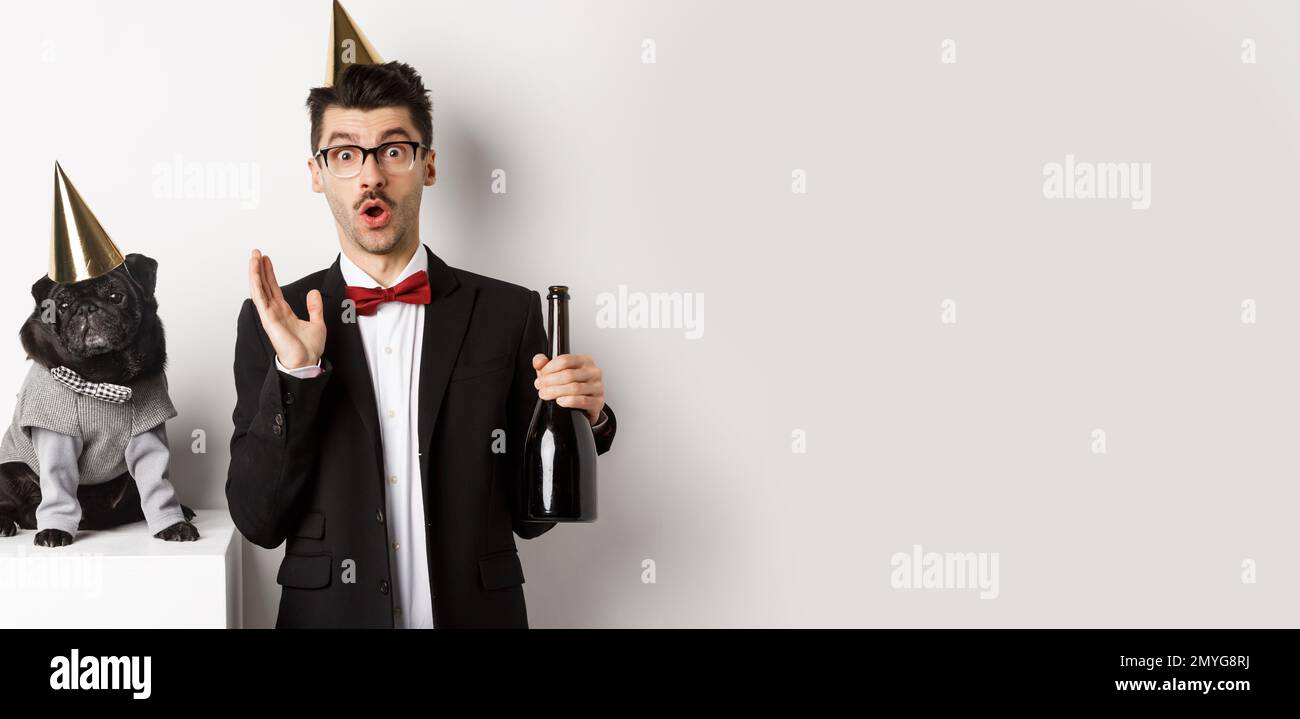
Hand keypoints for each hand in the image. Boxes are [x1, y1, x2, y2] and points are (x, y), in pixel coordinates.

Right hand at [248, 249, 325, 367]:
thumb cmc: (309, 349)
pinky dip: (257, 285)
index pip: (273, 288)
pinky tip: (255, 273)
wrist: (307, 362)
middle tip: (256, 252)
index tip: (267, 260)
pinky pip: (260, 299)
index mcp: (283, 312)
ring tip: (254, 257)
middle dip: (260, 269)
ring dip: (255, 272)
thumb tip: (313, 292)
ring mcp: (269, 315)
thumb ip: (314, 308)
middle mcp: (274, 312)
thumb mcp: (317, 323)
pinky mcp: (268, 319)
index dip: (269, 274)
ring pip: (259, 289)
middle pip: (264, 285)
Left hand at [533, 353, 604, 424]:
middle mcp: (593, 372)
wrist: (587, 405)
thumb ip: (545, 364)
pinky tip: (560, 401)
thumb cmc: (574, 385)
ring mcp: (597, 387)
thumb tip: (539, 362)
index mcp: (585, 361)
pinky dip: (569, 401)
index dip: (549, 368)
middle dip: (549, 382)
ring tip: (546, 394)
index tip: (541, 376)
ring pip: (574, 388)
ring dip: (556, 392)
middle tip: (541, 387)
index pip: (565, 360)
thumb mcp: (559, 372)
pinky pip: (582, 400)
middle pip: (568, 375)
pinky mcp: (598, 401)